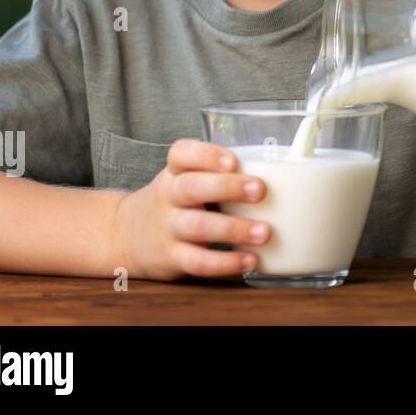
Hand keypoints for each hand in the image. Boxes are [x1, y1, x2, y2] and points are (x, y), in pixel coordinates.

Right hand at [113, 139, 270, 280]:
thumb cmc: (177, 201)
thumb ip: (223, 173)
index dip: (207, 154)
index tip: (233, 160)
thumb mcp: (188, 178)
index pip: (182, 153)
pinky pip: (198, 262)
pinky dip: (225, 263)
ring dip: (234, 229)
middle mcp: (169, 196)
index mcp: (176, 171)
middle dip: (227, 187)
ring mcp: (168, 228)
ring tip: (265, 232)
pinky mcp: (172, 258)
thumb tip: (288, 172)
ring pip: (197, 226)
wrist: (127, 236)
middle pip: (191, 187)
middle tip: (260, 190)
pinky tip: (250, 261)